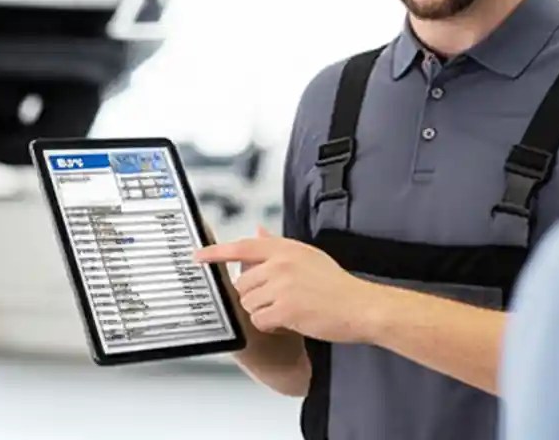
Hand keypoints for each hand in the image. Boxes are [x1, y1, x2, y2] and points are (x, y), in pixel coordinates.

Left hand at [194, 226, 378, 343]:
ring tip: (287, 310)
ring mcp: (282, 285)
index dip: (216, 252)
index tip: (198, 256)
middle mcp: (281, 263)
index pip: (242, 246)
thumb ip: (278, 246)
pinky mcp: (286, 307)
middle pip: (242, 283)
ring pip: (249, 303)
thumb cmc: (336, 284)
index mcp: (285, 248)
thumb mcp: (307, 256)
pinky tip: (288, 322)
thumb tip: (257, 232)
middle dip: (254, 296)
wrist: (360, 306)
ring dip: (263, 312)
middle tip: (277, 300)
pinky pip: (260, 320)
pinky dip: (270, 325)